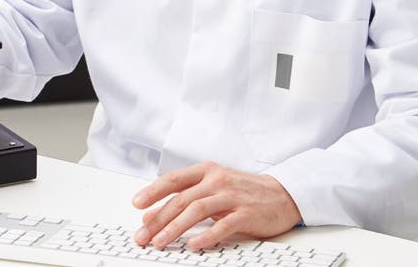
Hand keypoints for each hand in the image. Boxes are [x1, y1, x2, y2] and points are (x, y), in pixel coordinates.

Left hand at [132, 161, 301, 250]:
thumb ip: (187, 196)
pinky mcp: (245, 213)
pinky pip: (222, 226)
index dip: (154, 191)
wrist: (281, 194)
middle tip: (142, 234)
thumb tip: (153, 213)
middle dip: (158, 217)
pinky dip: (207, 236)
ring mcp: (231, 196)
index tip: (136, 204)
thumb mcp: (214, 187)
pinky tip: (194, 246)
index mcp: (207, 171)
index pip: (174, 179)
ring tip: (160, 241)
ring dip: (175, 227)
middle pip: (182, 198)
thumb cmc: (243, 191)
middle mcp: (217, 180)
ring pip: (197, 210)